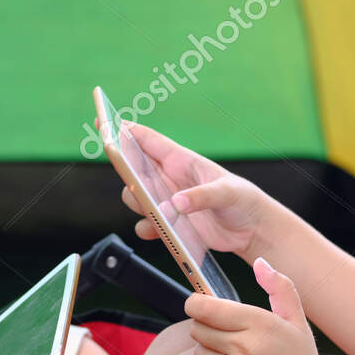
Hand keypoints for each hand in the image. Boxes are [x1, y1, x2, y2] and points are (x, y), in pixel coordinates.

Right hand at [119, 123, 277, 257]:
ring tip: (151, 211)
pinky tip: (154, 232)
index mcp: (182, 161)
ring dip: (137, 202)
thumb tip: (176, 203)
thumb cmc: (243, 200)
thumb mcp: (227, 193)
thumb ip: (202, 196)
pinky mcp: (170, 224)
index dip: (124, 130)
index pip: (148, 140)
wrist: (251, 230)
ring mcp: (167, 202)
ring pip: (136, 197)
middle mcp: (169, 179)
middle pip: (134, 168)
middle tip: (125, 174)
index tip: (104, 123)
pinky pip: (147, 225)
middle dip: (123, 168)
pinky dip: (146, 229)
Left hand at [184, 257, 331, 354]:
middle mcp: (246, 348)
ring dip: (209, 352)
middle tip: (226, 336)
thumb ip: (280, 287)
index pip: (205, 307)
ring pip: (198, 351)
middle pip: (198, 328)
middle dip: (206, 328)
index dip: (195, 304)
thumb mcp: (298, 322)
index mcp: (262, 324)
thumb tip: (260, 263)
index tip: (199, 306)